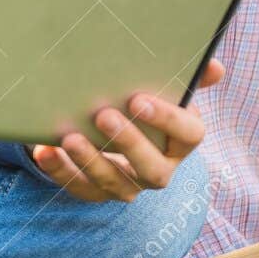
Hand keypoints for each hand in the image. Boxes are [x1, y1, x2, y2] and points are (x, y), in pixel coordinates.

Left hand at [30, 59, 222, 201]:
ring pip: (115, 183)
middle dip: (129, 143)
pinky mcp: (95, 191)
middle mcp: (158, 169)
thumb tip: (214, 67)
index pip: (190, 136)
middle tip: (103, 115)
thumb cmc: (141, 103)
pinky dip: (60, 170)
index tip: (139, 99)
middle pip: (153, 169)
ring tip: (70, 136)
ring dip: (92, 161)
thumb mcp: (162, 88)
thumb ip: (186, 78)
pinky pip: (78, 187)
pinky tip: (44, 150)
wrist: (113, 129)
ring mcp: (127, 185)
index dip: (168, 119)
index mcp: (181, 141)